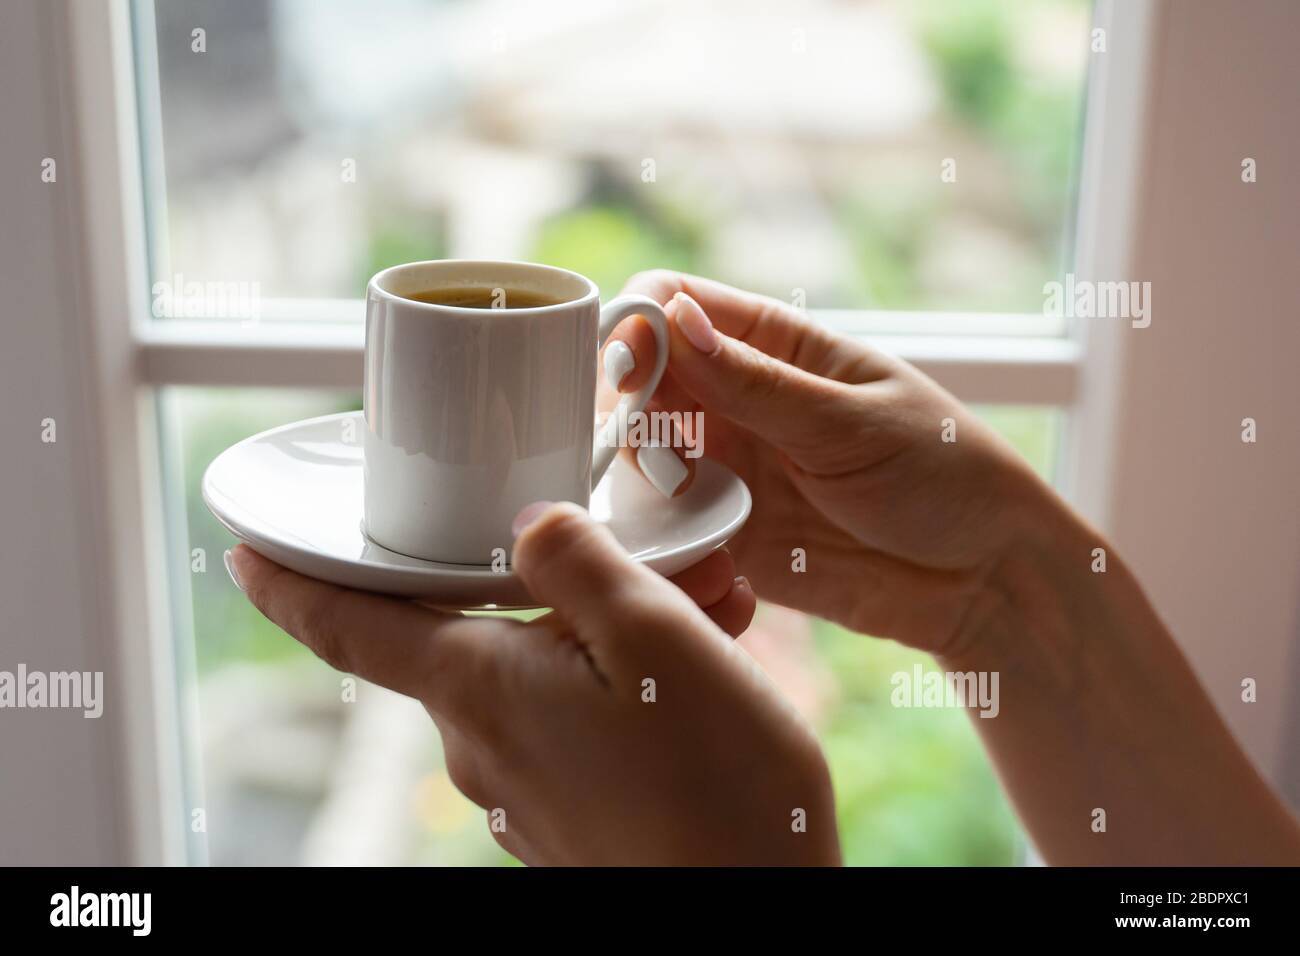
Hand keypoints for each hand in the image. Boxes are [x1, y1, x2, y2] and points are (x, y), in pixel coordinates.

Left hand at [226, 508, 838, 865]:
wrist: (756, 913)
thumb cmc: (716, 789)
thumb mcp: (658, 638)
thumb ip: (578, 564)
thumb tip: (528, 527)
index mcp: (482, 690)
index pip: (351, 628)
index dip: (291, 586)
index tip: (246, 557)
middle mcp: (485, 745)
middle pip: (488, 630)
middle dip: (566, 585)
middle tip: (671, 568)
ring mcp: (527, 789)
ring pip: (547, 671)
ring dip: (617, 633)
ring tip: (714, 619)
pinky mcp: (571, 815)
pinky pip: (578, 721)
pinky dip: (626, 684)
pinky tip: (703, 680)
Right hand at [603, 271, 1058, 655]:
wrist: (984, 580)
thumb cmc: (946, 474)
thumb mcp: (852, 422)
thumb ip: (757, 383)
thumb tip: (673, 321)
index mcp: (777, 346)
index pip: (676, 305)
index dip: (639, 326)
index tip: (629, 365)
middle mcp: (740, 402)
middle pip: (642, 385)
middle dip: (630, 415)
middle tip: (665, 456)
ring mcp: (730, 470)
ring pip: (641, 462)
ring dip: (646, 485)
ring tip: (693, 512)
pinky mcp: (728, 538)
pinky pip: (668, 533)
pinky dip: (667, 544)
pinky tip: (709, 562)